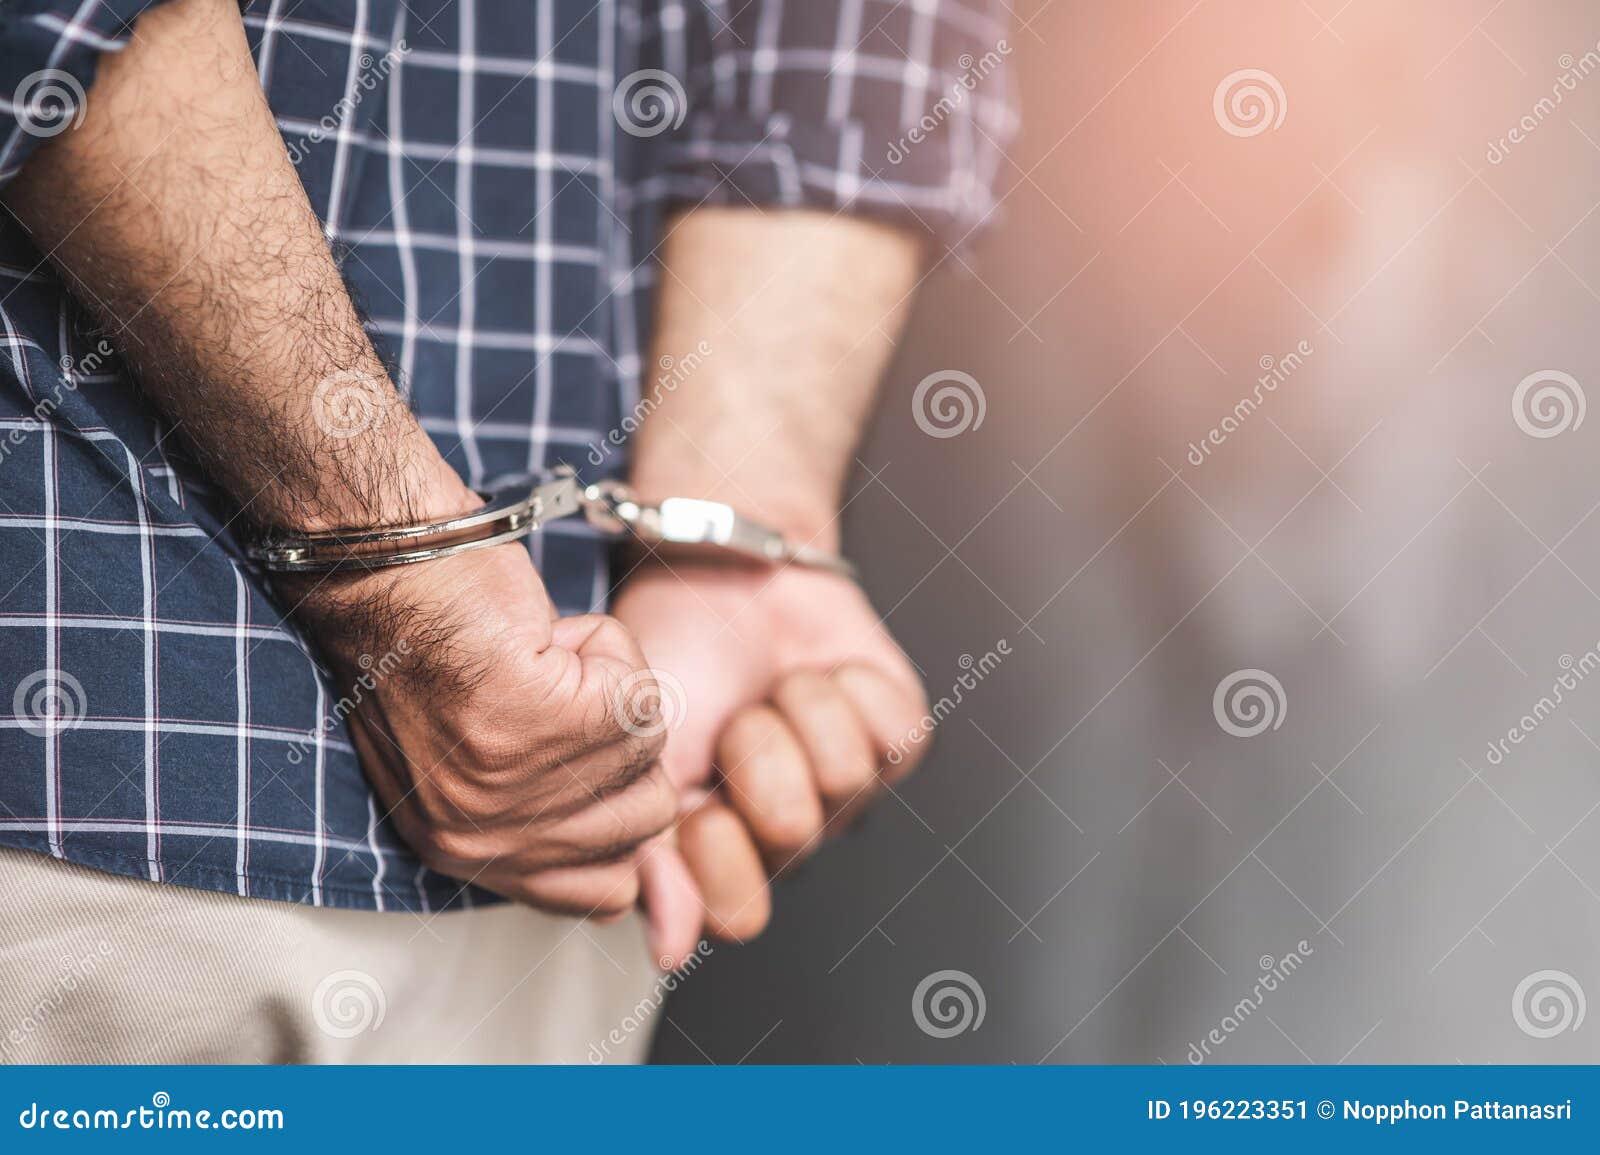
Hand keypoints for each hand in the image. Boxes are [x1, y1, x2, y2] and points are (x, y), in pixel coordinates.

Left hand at [286, 542, 676, 916]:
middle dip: (621, 746)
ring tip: (544, 662)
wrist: (384, 565)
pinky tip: (546, 639)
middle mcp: (488, 836)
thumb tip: (616, 834)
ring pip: (649, 750)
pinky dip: (608, 650)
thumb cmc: (419, 638)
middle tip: (558, 695)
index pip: (599, 891)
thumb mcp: (463, 757)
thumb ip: (530, 807)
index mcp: (461, 849)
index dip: (616, 821)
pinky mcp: (559, 720)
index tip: (596, 766)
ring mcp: (523, 784)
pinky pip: (642, 696)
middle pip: (644, 820)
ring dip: (614, 693)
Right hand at [611, 558, 930, 958]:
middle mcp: (785, 831)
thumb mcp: (634, 758)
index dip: (716, 848)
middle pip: (794, 835)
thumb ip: (649, 859)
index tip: (691, 792)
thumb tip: (668, 949)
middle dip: (755, 757)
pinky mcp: (896, 736)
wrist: (722, 571)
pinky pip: (894, 736)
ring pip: (845, 779)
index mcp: (716, 850)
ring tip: (773, 689)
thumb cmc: (674, 654)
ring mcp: (845, 788)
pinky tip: (824, 672)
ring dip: (797, 711)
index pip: (739, 913)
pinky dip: (851, 685)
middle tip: (735, 723)